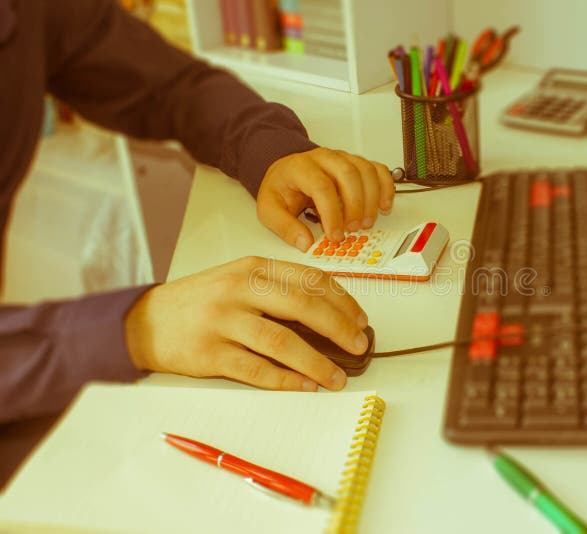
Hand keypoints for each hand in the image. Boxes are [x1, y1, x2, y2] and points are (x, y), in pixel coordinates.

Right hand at [124, 257, 369, 391]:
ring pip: (282, 342)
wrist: (144, 321)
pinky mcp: (210, 354)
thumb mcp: (238, 280)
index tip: (361, 319)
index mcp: (252, 268)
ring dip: (316, 362)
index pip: (309, 280)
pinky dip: (286, 380)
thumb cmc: (201, 301)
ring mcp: (223, 321)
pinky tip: (306, 386)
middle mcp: (239, 290)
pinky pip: (256, 369)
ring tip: (337, 377)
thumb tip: (330, 316)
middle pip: (302, 307)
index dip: (342, 301)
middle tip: (359, 346)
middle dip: (339, 328)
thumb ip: (277, 290)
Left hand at [256, 147, 394, 250]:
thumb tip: (305, 243)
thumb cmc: (282, 189)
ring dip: (372, 199)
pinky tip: (384, 205)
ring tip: (367, 223)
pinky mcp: (356, 163)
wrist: (286, 171)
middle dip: (356, 205)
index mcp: (300, 167)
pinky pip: (377, 169)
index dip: (332, 213)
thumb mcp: (269, 209)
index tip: (335, 235)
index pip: (321, 186)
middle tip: (354, 229)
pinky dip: (385, 187)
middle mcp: (324, 158)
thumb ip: (285, 227)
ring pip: (366, 170)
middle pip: (348, 174)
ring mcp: (343, 158)